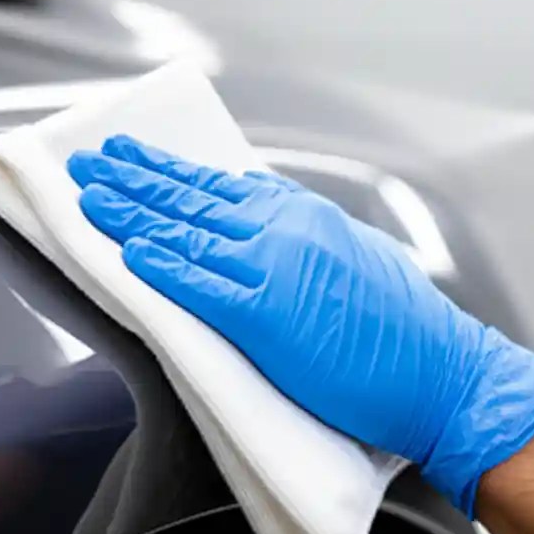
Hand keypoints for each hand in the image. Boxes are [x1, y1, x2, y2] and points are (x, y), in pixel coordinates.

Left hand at [68, 135, 533, 515]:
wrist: (443, 375)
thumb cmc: (406, 333)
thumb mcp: (354, 260)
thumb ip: (304, 240)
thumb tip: (264, 225)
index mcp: (307, 218)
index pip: (225, 186)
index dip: (176, 172)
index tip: (141, 159)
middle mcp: (287, 230)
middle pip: (195, 198)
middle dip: (139, 178)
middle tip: (95, 160)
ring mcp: (275, 268)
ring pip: (187, 229)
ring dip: (132, 210)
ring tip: (90, 193)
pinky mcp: (266, 314)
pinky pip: (199, 281)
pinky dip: (161, 263)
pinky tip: (129, 249)